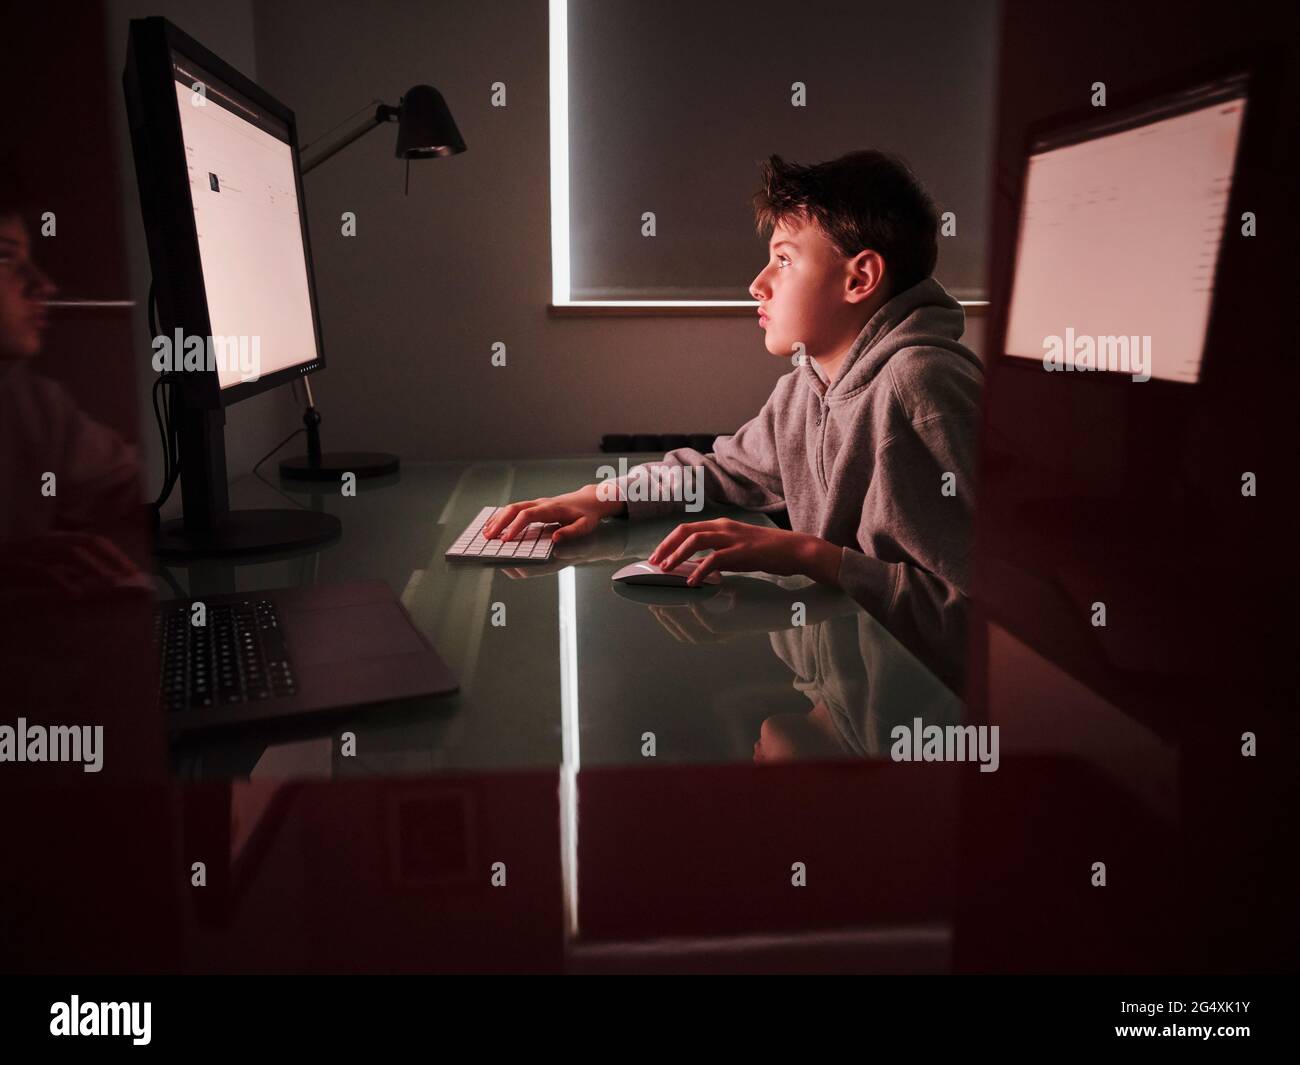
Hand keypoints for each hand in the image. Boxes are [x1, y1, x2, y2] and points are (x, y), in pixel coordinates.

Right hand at [0, 531, 148, 597]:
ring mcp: (34, 551)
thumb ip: (70, 570)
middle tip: (129, 575)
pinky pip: (45, 571)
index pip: (92, 539)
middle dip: (112, 557)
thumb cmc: (15, 569)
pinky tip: (75, 594)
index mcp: (55, 539)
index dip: (114, 553)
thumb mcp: (46, 566)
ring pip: (70, 552)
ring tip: (110, 583)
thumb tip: (99, 579)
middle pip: (87, 541)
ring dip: (94, 567)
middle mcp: (47, 541)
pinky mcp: (20, 566)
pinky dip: (62, 582)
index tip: (132, 569)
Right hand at [482, 483, 623, 545]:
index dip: (516, 526)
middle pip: (515, 509)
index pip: (529, 515)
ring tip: (485, 533)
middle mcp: (541, 503)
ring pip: (512, 507)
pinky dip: (502, 516)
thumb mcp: (586, 525)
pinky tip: (493, 526)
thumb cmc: (588, 515)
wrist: (589, 500)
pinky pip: (515, 509)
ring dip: (498, 519)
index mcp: (552, 509)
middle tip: (488, 537)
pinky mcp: (534, 505)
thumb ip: (572, 532)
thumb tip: (555, 539)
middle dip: (500, 522)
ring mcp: (536, 503)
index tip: (506, 539)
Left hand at [648, 519, 841, 587]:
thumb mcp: (737, 550)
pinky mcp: (742, 551)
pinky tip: (692, 581)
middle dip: (666, 546)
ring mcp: (733, 538)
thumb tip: (697, 567)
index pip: (687, 528)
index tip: (657, 555)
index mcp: (721, 525)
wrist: (795, 550)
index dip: (668, 541)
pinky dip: (700, 569)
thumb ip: (717, 555)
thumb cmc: (767, 552)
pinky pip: (715, 558)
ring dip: (678, 554)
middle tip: (654, 563)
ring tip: (667, 569)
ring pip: (697, 539)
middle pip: (686, 530)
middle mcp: (724, 527)